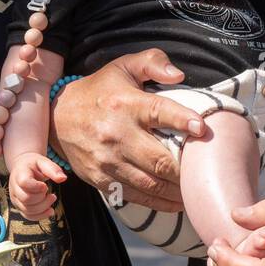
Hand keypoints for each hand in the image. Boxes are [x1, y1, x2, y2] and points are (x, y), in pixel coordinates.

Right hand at [9, 153, 66, 218]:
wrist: (22, 167)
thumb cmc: (34, 165)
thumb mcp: (43, 161)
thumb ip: (53, 169)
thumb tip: (63, 178)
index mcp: (19, 174)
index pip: (24, 183)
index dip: (37, 187)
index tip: (45, 185)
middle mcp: (14, 187)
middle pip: (26, 199)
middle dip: (42, 199)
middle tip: (52, 194)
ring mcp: (16, 198)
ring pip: (28, 210)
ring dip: (43, 207)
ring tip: (52, 198)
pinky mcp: (19, 206)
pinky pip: (28, 216)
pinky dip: (40, 216)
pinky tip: (50, 211)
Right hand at [50, 47, 203, 212]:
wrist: (57, 117)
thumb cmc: (100, 91)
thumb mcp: (123, 67)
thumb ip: (153, 63)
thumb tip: (179, 75)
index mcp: (125, 104)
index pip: (159, 112)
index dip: (183, 120)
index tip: (202, 128)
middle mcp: (116, 134)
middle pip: (159, 160)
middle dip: (187, 170)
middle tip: (207, 172)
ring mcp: (108, 161)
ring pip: (151, 184)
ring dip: (178, 191)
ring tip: (198, 191)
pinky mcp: (101, 179)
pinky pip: (136, 196)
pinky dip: (160, 203)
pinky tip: (178, 202)